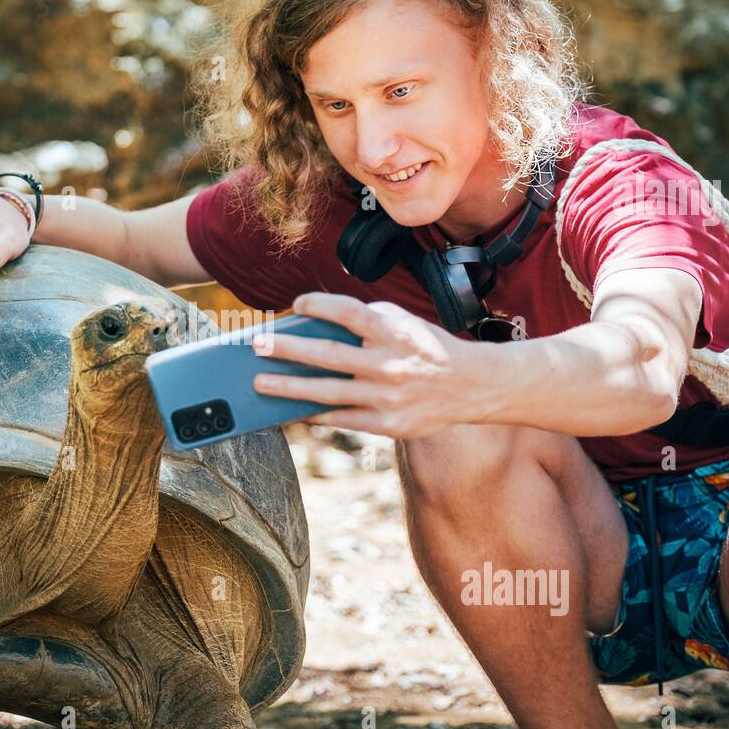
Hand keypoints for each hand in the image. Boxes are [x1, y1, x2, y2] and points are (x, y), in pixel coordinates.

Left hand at [251, 293, 490, 437]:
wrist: (472, 386)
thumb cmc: (426, 349)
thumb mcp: (405, 324)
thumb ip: (366, 322)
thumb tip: (314, 328)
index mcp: (395, 332)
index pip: (349, 313)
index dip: (320, 305)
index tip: (296, 305)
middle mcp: (391, 364)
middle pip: (328, 355)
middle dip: (287, 350)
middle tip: (256, 345)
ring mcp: (388, 397)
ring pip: (327, 392)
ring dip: (288, 387)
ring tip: (260, 383)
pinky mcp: (388, 424)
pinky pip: (342, 418)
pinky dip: (315, 413)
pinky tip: (293, 409)